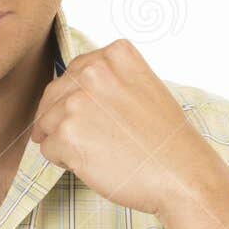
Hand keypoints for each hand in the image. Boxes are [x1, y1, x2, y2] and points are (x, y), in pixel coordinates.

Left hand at [28, 39, 227, 217]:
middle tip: (93, 139)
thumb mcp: (143, 87)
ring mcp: (77, 102)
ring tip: (98, 152)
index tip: (95, 117)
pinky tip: (93, 163)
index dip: (78, 99)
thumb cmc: (165, 139)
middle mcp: (93, 71)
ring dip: (64, 140)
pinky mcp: (67, 134)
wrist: (181, 174)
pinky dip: (64, 160)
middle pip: (54, 95)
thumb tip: (69, 90)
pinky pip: (47, 148)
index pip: (73, 73)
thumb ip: (108, 80)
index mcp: (115, 54)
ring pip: (46, 122)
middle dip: (64, 119)